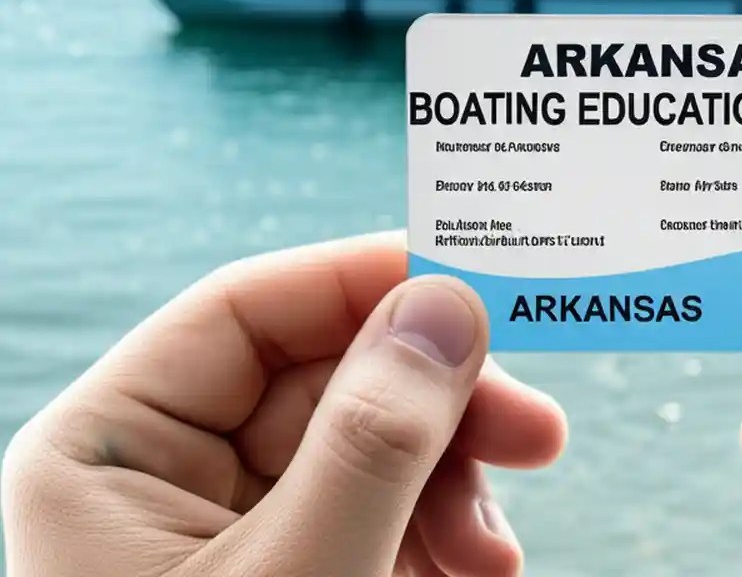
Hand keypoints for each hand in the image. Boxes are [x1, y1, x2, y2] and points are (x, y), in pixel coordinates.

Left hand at [2, 234, 566, 576]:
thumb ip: (371, 440)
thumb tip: (445, 306)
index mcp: (112, 451)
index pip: (247, 311)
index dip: (364, 280)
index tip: (482, 282)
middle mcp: (168, 480)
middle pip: (327, 379)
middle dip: (439, 407)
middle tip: (539, 432)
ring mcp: (233, 536)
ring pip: (369, 452)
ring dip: (452, 487)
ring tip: (496, 555)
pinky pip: (379, 521)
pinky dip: (440, 540)